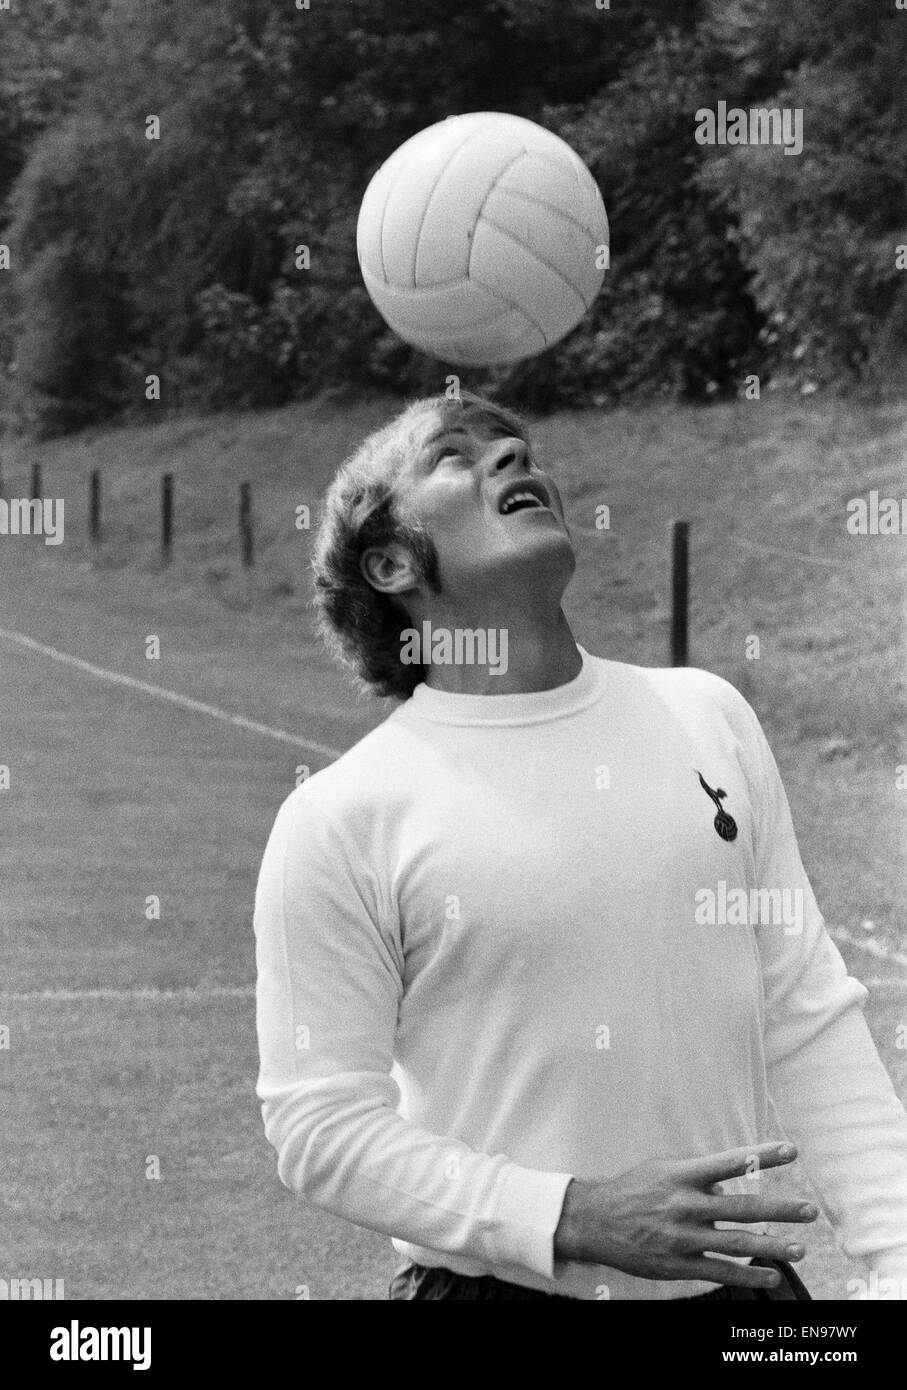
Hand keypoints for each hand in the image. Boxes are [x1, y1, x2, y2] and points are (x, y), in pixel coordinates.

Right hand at [553, 1141, 817, 1288]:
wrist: (595, 1220)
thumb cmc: (633, 1189)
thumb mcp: (663, 1170)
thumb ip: (697, 1176)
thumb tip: (728, 1185)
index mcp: (683, 1175)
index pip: (731, 1162)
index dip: (763, 1156)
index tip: (792, 1151)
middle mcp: (686, 1204)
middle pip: (743, 1207)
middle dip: (780, 1208)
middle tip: (809, 1210)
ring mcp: (683, 1237)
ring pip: (737, 1243)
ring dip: (772, 1247)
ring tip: (800, 1249)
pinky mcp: (678, 1264)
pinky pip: (721, 1271)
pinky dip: (749, 1275)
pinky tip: (771, 1276)